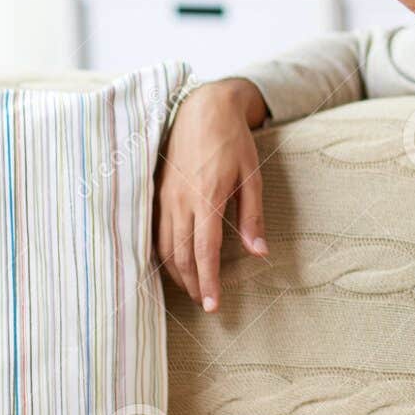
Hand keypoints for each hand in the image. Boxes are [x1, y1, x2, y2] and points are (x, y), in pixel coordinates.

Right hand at [155, 78, 269, 311]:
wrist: (202, 108)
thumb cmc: (233, 141)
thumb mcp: (252, 176)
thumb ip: (253, 216)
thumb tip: (260, 253)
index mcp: (207, 198)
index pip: (205, 252)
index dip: (208, 281)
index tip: (213, 305)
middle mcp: (181, 202)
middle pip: (181, 255)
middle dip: (193, 283)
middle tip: (205, 303)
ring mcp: (165, 197)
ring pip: (164, 246)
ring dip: (177, 272)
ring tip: (192, 288)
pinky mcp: (157, 192)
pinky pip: (155, 232)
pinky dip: (162, 253)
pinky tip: (172, 263)